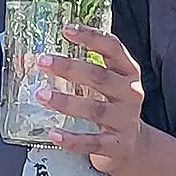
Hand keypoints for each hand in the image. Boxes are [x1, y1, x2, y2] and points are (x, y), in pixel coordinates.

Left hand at [35, 23, 147, 175]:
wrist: (134, 145)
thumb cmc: (113, 105)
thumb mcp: (108, 82)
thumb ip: (84, 67)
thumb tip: (41, 54)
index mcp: (128, 72)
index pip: (113, 48)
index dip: (91, 37)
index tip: (66, 29)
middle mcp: (130, 94)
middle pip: (100, 78)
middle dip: (70, 68)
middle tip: (44, 61)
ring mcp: (124, 121)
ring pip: (95, 110)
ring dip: (66, 102)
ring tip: (41, 94)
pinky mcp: (116, 146)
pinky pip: (91, 142)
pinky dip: (71, 138)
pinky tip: (53, 133)